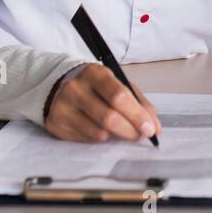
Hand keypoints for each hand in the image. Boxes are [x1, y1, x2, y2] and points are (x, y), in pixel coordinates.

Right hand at [44, 63, 162, 142]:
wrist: (58, 86)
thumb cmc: (96, 86)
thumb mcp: (116, 84)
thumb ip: (138, 102)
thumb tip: (155, 127)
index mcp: (95, 73)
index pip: (118, 96)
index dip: (137, 115)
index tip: (150, 129)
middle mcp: (76, 89)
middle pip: (109, 117)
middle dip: (130, 130)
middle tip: (140, 136)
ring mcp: (63, 107)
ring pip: (98, 133)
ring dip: (116, 136)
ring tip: (121, 130)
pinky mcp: (57, 124)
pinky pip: (87, 140)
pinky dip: (101, 139)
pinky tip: (102, 130)